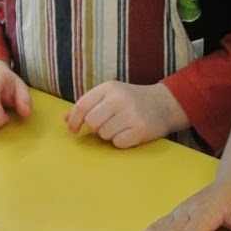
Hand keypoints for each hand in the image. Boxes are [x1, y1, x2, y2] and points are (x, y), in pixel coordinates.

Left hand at [65, 80, 187, 148]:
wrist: (165, 103)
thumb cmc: (132, 101)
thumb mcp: (110, 95)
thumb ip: (88, 105)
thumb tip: (65, 119)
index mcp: (108, 88)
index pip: (82, 106)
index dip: (74, 120)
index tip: (73, 129)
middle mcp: (119, 99)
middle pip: (92, 122)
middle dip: (95, 128)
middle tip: (106, 125)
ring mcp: (131, 114)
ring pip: (104, 134)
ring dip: (109, 135)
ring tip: (121, 127)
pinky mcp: (141, 129)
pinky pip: (118, 143)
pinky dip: (121, 142)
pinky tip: (130, 133)